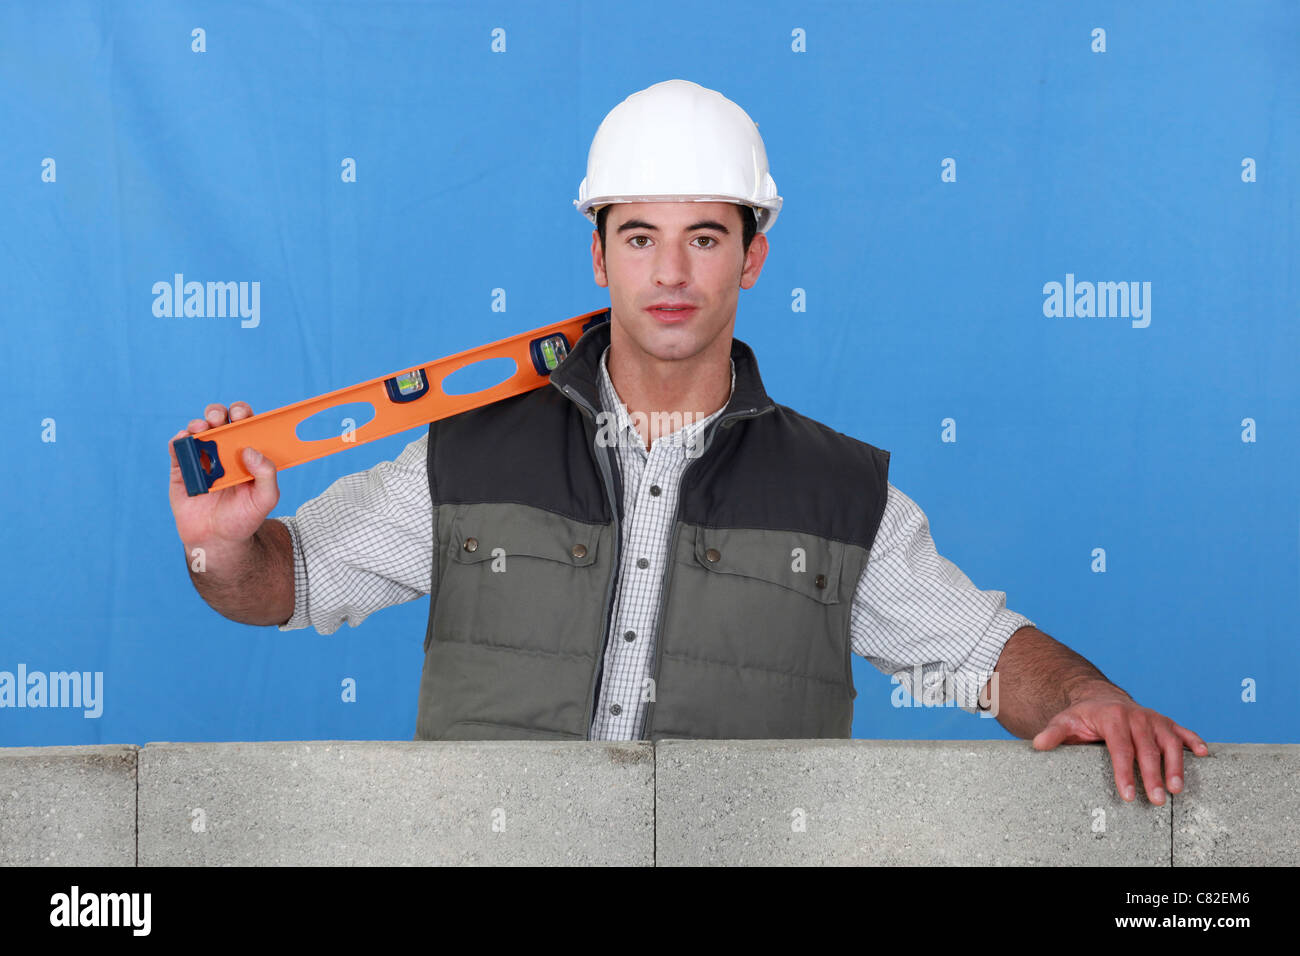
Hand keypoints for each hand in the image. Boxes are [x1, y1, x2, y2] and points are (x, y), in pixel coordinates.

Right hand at [168, 402, 279, 553]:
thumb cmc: (244, 517)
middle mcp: (223, 450)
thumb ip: (267, 474)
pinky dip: (178, 441)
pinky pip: (177, 450)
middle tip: (219, 419)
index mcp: (246, 452)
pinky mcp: (181, 470)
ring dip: (198, 424)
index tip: (242, 415)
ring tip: (202, 428)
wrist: (218, 541)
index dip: (243, 414)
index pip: (246, 424)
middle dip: (218, 413)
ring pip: (197, 431)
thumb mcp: (265, 499)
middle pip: (220, 421)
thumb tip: (251, 451)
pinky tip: (183, 440)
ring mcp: (201, 458)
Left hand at [1031, 684, 1208, 804]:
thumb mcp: (1065, 722)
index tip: (1128, 794)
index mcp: (1113, 718)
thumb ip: (1054, 733)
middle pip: (1147, 749)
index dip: (1125, 772)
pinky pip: (1183, 731)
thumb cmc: (1084, 716)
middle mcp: (1137, 717)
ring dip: (1175, 765)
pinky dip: (1195, 741)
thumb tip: (1038, 744)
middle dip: (1153, 775)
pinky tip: (1204, 755)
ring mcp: (1154, 719)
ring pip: (1170, 742)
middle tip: (1157, 799)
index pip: (1120, 749)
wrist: (1101, 698)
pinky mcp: (1166, 723)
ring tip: (1176, 789)